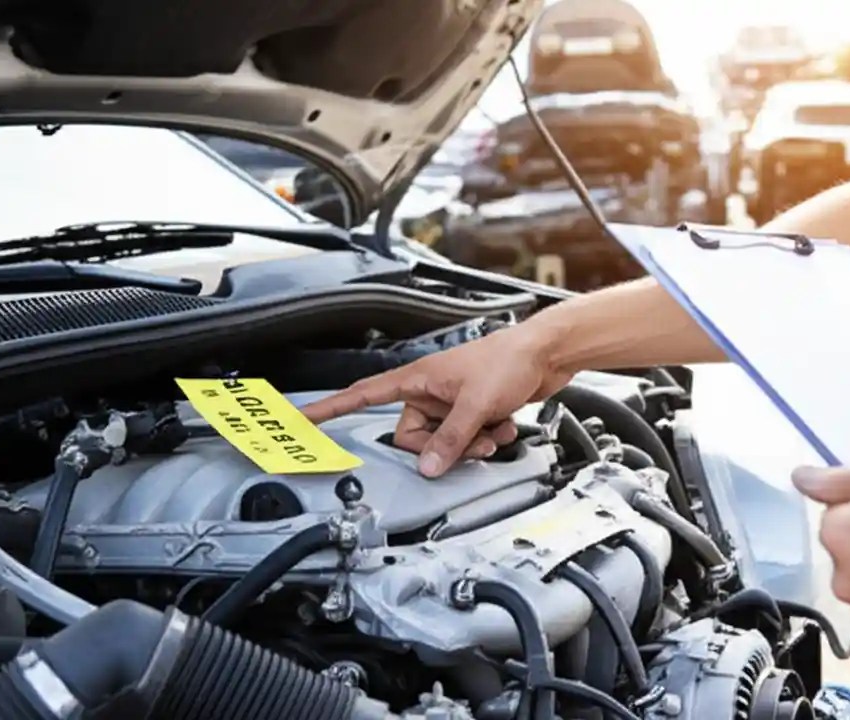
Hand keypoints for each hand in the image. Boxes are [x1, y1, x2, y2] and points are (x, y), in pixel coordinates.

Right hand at [302, 326, 572, 476]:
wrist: (546, 353)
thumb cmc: (508, 359)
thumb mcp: (474, 405)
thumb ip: (449, 439)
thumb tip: (428, 467)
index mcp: (416, 380)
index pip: (363, 395)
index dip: (331, 408)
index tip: (303, 419)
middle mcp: (429, 392)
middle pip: (413, 438)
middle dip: (444, 447)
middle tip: (469, 438)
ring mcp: (450, 402)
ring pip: (443, 444)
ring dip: (471, 444)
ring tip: (492, 428)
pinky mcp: (471, 410)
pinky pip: (465, 440)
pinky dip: (486, 437)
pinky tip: (503, 424)